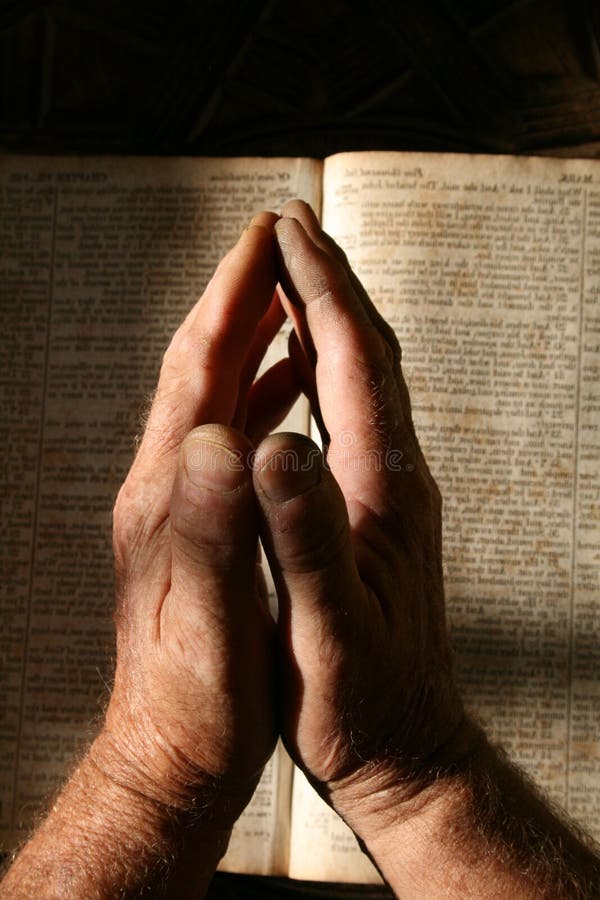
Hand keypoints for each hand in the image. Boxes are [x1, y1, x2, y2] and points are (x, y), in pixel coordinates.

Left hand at [94, 212, 299, 823]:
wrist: (172, 756)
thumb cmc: (195, 698)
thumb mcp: (206, 615)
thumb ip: (209, 526)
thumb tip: (218, 435)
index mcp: (168, 491)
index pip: (196, 369)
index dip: (230, 298)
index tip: (262, 235)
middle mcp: (165, 485)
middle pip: (200, 368)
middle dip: (239, 299)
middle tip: (278, 245)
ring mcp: (179, 504)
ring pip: (215, 398)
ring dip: (250, 342)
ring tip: (290, 302)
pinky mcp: (197, 527)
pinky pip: (230, 439)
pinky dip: (260, 398)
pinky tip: (287, 396)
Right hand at [253, 201, 468, 835]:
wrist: (409, 747)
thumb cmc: (360, 699)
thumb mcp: (325, 626)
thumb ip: (304, 535)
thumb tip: (275, 442)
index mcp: (383, 490)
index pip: (353, 363)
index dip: (319, 291)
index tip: (285, 230)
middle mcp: (397, 477)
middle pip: (368, 354)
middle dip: (329, 282)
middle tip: (291, 224)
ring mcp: (393, 493)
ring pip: (365, 381)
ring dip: (330, 319)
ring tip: (293, 275)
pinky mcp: (380, 514)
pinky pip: (355, 419)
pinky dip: (326, 374)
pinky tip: (302, 371)